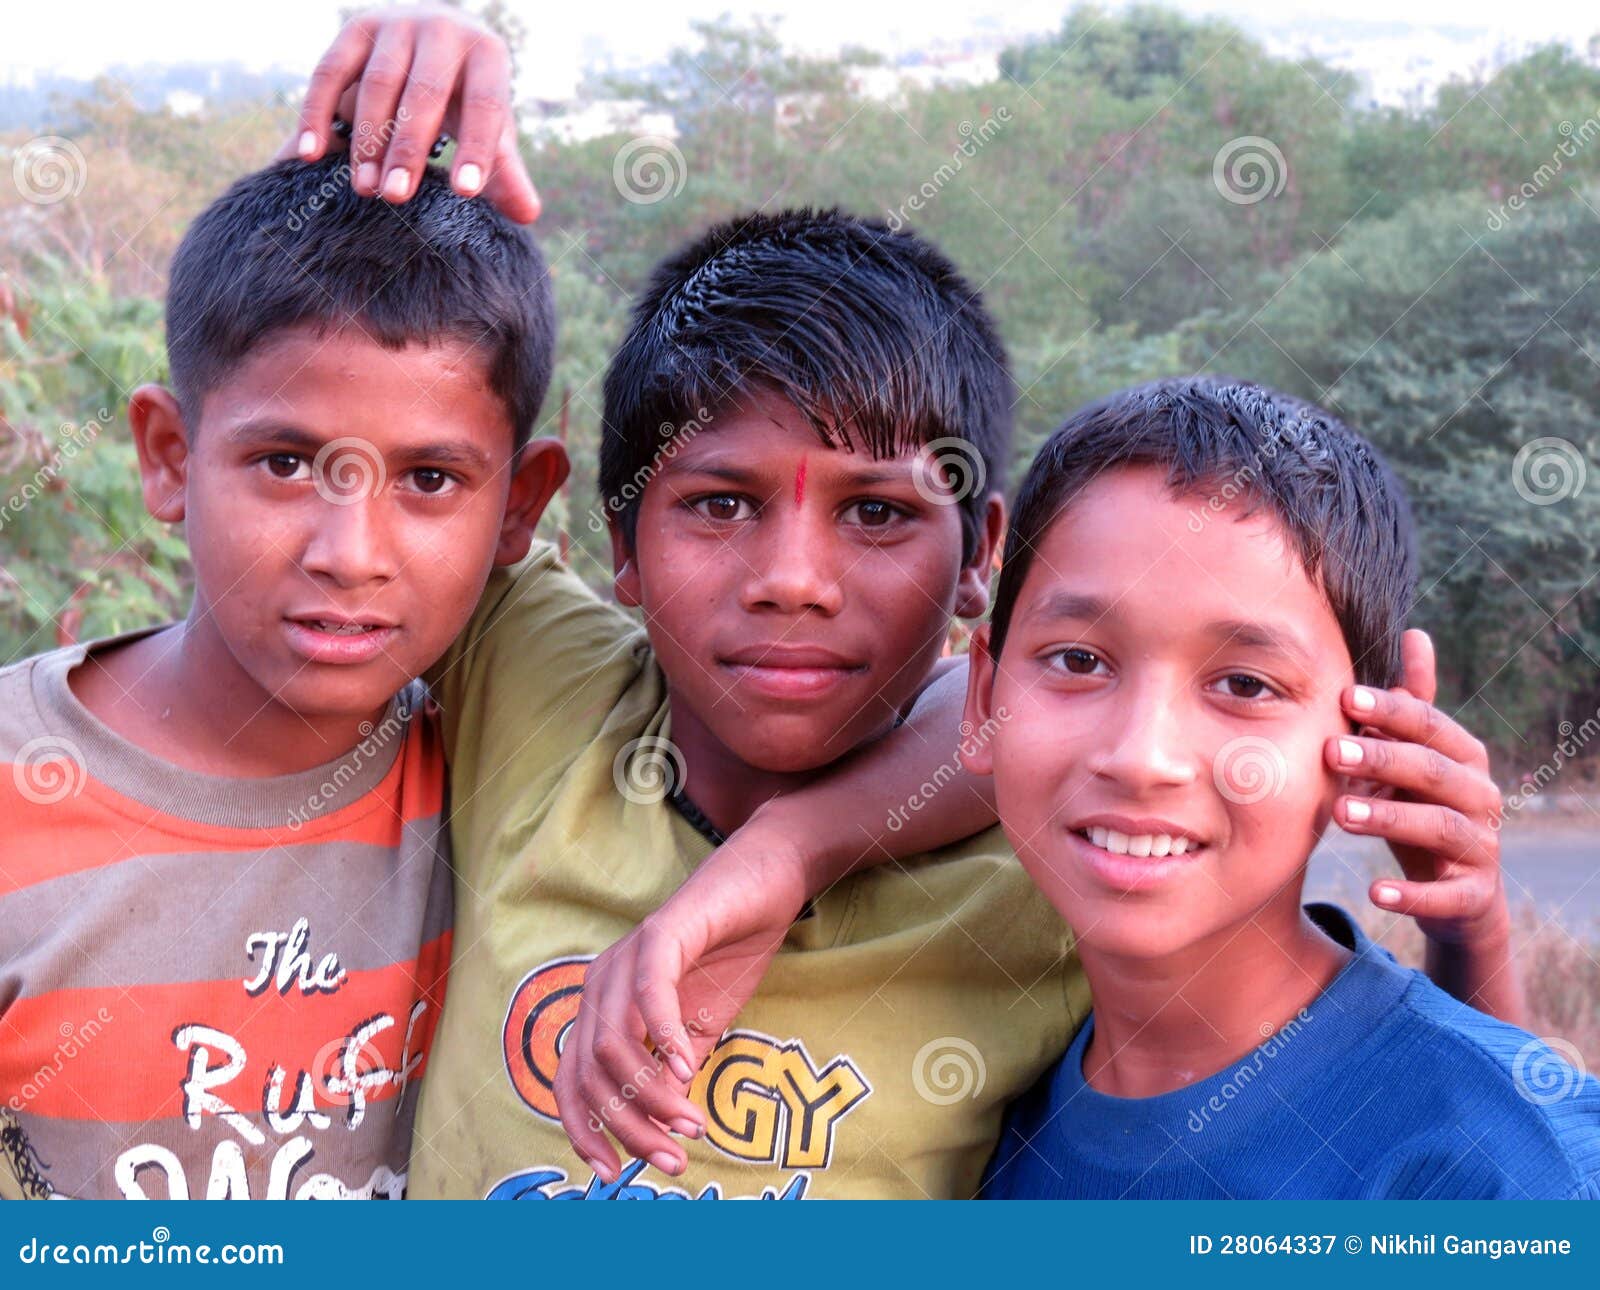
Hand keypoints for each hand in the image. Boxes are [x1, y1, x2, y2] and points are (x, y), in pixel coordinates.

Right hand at [280, 7, 539, 221]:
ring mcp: (396, 23)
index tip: (465, 193)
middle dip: (409, 149)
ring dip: (369, 139)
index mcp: (487, 53)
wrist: (429, 37)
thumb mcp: (491, 128)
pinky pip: (330, 72)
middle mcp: (443, 28)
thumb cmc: (465, 97)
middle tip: (396, 198)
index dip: (476, 148)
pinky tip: (310, 155)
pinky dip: (318, 114)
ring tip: (366, 189)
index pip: (486, 105)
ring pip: (379, 85)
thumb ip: (506, 169)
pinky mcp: (356, 27)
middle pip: (425, 94)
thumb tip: (528, 215)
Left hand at [551, 813, 810, 1182]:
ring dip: (651, 1093)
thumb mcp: (699, 1031)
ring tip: (690, 1122)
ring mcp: (625, 956)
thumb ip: (674, 1075)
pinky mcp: (661, 933)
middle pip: (590, 1072)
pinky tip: (690, 1069)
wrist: (765, 885)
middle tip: (672, 1159)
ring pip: (613, 1042)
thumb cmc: (730, 955)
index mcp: (602, 1007)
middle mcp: (600, 982)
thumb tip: (662, 1130)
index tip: (612, 1176)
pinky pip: (649, 993)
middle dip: (628, 1126)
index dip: (583, 1130)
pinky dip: (666, 1037)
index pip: (571, 1081)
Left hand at [1326, 628, 1507, 943]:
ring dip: (1388, 818)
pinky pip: (1444, 895)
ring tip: (1340, 812)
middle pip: (1432, 771)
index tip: (1343, 697)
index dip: (1389, 710)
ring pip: (1439, 827)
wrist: (1457, 893)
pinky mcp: (1473, 895)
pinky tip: (1373, 891)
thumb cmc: (1422, 807)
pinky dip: (1410, 893)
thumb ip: (1411, 704)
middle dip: (1381, 757)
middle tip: (1329, 750)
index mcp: (1464, 756)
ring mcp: (1481, 846)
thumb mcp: (1414, 757)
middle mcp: (1480, 795)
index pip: (1429, 725)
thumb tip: (1416, 632)